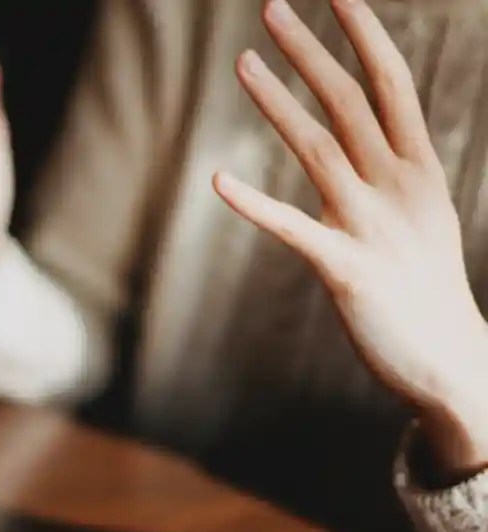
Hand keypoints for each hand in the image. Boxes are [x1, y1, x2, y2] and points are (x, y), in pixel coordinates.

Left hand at [214, 0, 487, 471]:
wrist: (450, 361)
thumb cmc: (424, 285)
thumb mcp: (419, 213)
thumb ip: (389, 171)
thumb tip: (360, 137)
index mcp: (420, 169)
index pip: (391, 86)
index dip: (365, 36)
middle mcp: (398, 187)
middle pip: (350, 102)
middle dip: (310, 52)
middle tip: (271, 8)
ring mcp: (372, 226)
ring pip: (318, 147)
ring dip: (277, 102)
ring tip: (241, 63)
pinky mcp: (344, 269)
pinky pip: (291, 228)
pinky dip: (253, 203)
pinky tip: (217, 179)